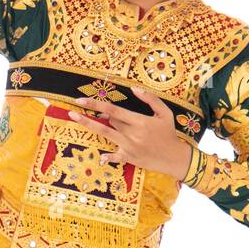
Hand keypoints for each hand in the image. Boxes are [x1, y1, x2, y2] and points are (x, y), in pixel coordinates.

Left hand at [66, 89, 193, 180]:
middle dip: (100, 115)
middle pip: (109, 121)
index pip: (113, 110)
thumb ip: (150, 99)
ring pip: (106, 134)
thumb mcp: (165, 113)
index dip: (96, 104)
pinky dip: (107, 156)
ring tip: (74, 118)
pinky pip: (114, 156)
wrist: (174, 157)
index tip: (81, 100)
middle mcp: (132, 134)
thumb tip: (134, 88)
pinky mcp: (129, 158)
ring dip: (89, 125)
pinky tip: (101, 155)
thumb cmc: (169, 133)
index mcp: (140, 121)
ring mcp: (129, 147)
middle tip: (85, 108)